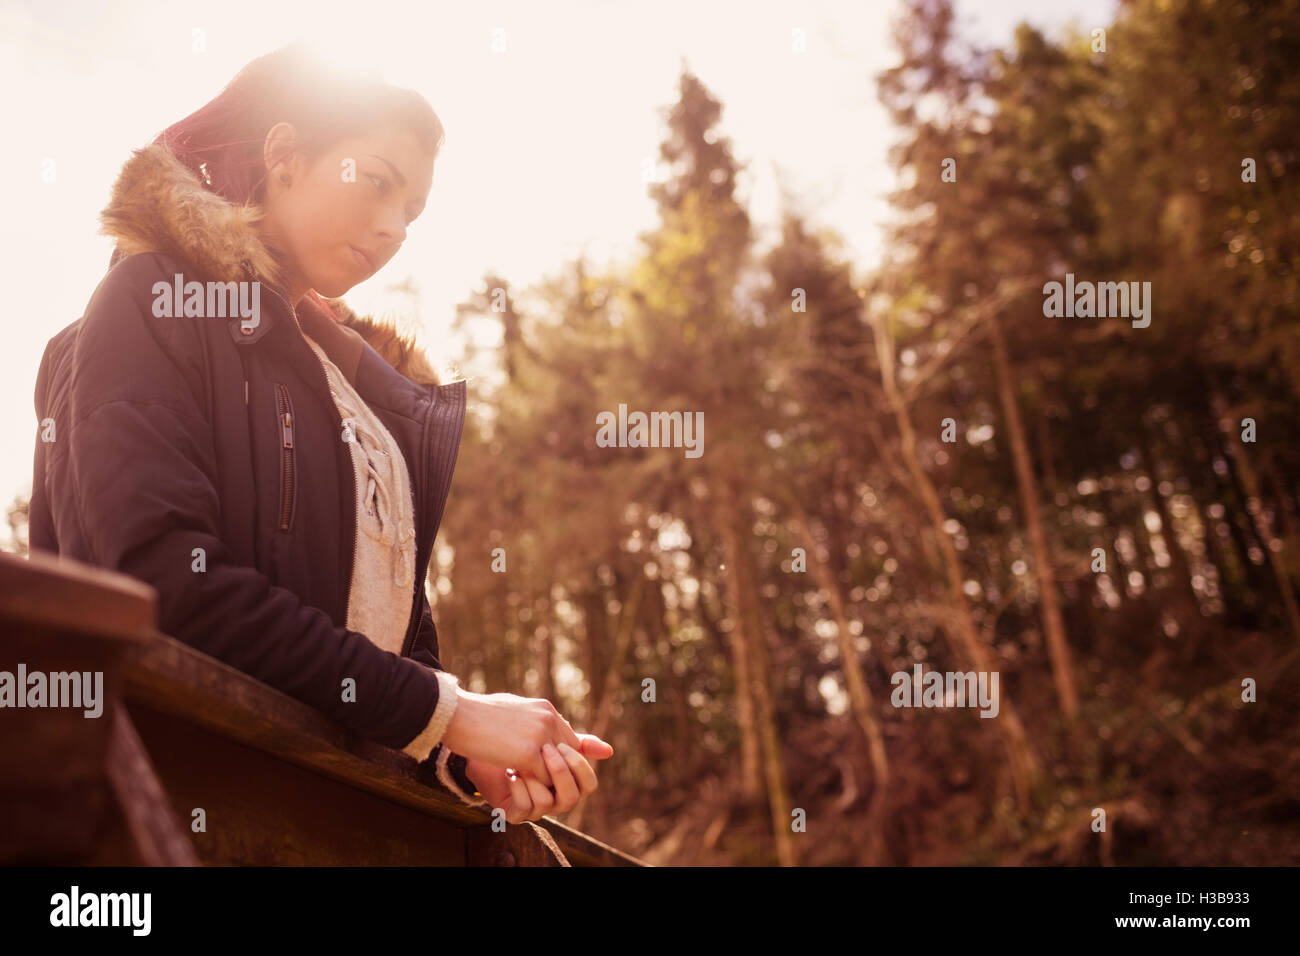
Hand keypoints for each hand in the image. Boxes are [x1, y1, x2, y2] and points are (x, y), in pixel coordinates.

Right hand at [443, 688, 611, 786]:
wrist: (455, 714)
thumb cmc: (477, 715)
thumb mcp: (513, 711)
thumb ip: (536, 723)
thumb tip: (548, 743)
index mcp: (546, 709)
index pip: (571, 742)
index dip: (563, 761)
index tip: (545, 769)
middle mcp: (548, 720)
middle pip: (570, 758)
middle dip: (556, 774)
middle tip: (533, 777)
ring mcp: (540, 736)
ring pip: (558, 772)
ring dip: (542, 780)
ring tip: (521, 776)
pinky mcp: (528, 753)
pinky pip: (543, 779)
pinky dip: (530, 784)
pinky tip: (511, 777)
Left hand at [465, 736, 612, 823]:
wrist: (483, 744)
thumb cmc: (518, 740)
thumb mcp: (548, 736)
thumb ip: (575, 742)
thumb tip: (609, 751)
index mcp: (566, 782)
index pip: (588, 784)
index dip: (579, 767)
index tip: (561, 745)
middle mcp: (554, 799)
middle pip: (572, 799)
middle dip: (560, 774)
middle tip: (545, 751)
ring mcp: (534, 808)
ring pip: (546, 804)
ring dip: (534, 779)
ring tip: (519, 760)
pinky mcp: (514, 813)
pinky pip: (524, 808)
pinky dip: (518, 787)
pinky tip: (509, 771)